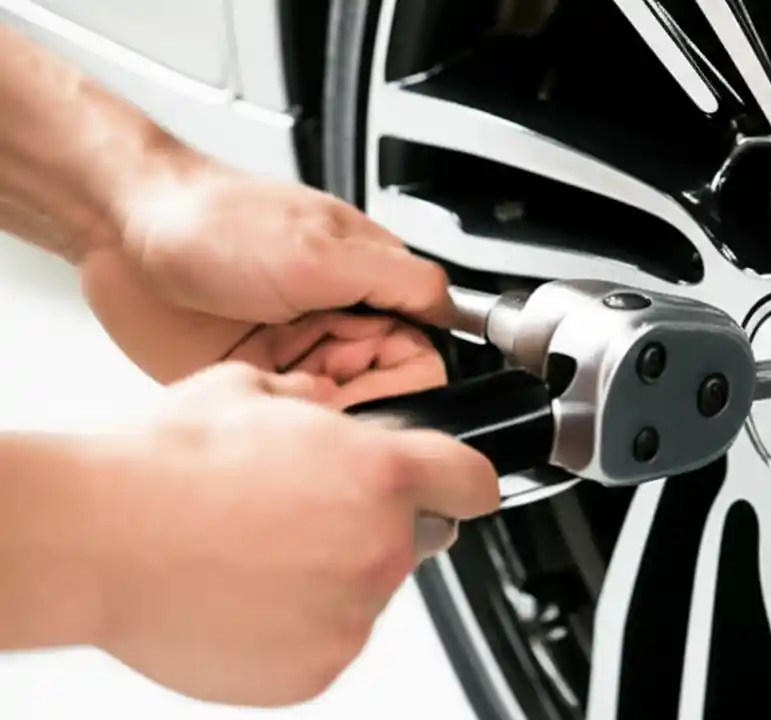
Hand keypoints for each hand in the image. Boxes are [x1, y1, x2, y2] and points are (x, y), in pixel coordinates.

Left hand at [78, 158, 451, 405]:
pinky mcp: (252, 381)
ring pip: (335, 415)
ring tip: (284, 400)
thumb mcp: (320, 248)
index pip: (422, 353)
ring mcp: (293, 355)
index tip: (371, 391)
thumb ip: (396, 279)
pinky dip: (281, 427)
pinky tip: (260, 410)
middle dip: (358, 407)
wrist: (118, 231)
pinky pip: (286, 423)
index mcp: (366, 284)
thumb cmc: (210, 220)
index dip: (406, 382)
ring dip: (317, 420)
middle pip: (382, 393)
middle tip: (320, 398)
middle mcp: (334, 322)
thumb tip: (453, 309)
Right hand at [88, 363, 497, 705]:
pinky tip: (245, 596)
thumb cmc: (167, 467)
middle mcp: (381, 545)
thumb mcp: (249, 391)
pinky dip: (299, 626)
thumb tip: (316, 401)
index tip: (459, 485)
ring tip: (257, 555)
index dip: (464, 479)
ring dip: (331, 576)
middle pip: (417, 536)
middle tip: (308, 516)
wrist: (103, 539)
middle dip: (379, 524)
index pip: (473, 480)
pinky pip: (327, 641)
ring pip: (367, 591)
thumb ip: (308, 401)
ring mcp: (353, 614)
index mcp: (381, 473)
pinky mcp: (318, 668)